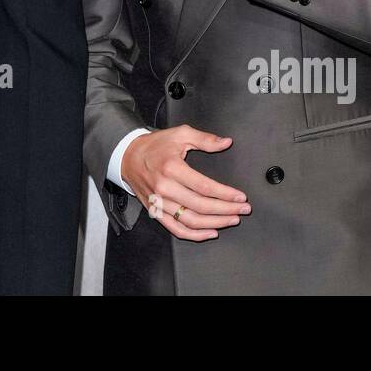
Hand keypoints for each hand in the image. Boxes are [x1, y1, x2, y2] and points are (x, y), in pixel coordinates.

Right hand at [121, 126, 250, 240]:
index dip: (225, 194)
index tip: (240, 196)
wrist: (128, 156)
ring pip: (191, 221)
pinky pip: (176, 229)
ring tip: (232, 220)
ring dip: (215, 223)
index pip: (204, 187)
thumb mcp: (180, 134)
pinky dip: (195, 235)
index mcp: (171, 168)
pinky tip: (211, 232)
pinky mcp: (156, 212)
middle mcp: (164, 188)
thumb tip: (226, 142)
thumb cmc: (155, 146)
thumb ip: (205, 139)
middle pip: (200, 206)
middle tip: (243, 209)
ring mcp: (159, 203)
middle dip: (226, 210)